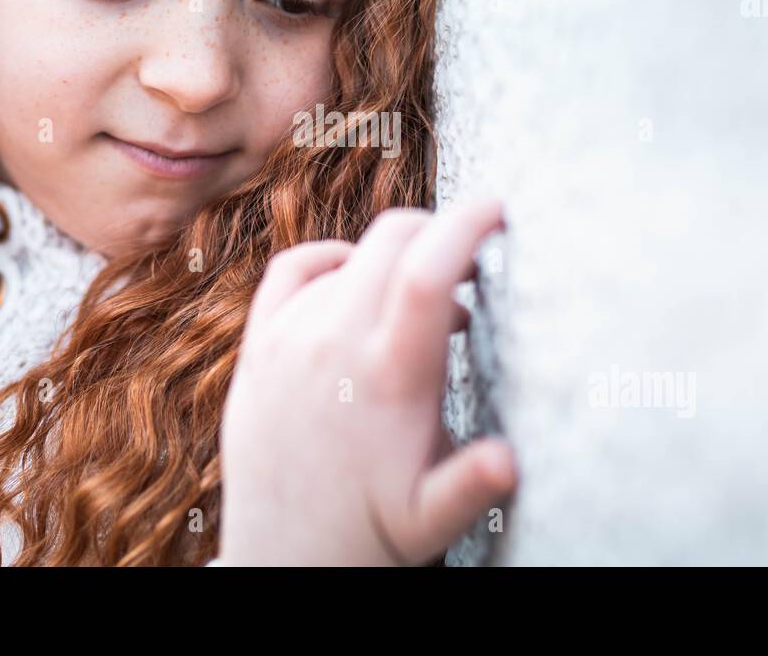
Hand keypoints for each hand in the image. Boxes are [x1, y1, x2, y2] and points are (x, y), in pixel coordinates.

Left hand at [216, 199, 517, 564]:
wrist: (283, 558)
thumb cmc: (370, 537)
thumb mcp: (432, 521)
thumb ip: (474, 483)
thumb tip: (508, 460)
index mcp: (389, 378)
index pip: (428, 271)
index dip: (467, 225)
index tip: (498, 209)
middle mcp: (334, 345)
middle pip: (392, 240)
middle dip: (441, 230)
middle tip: (470, 261)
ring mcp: (290, 340)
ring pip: (350, 256)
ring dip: (396, 258)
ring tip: (426, 304)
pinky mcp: (259, 346)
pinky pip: (292, 268)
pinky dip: (331, 258)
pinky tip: (356, 282)